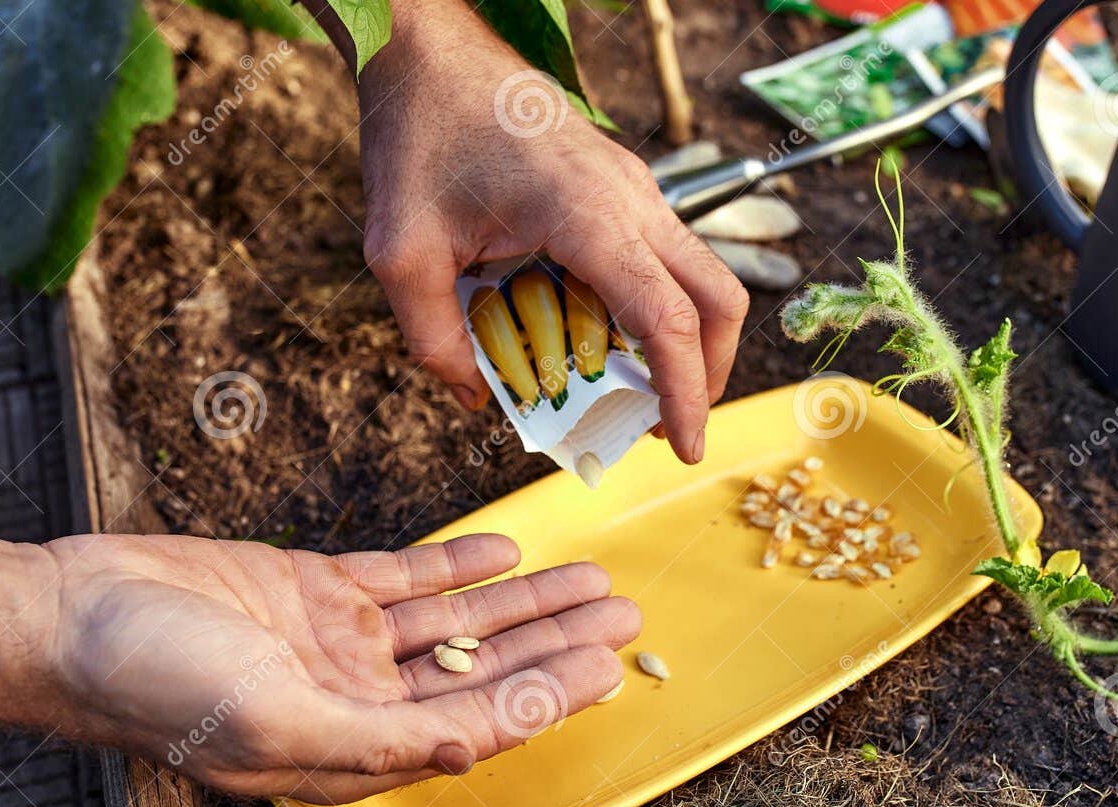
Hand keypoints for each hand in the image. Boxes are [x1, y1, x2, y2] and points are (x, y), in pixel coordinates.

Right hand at [39, 532, 637, 802]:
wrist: (71, 614)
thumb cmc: (157, 682)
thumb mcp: (275, 720)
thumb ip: (378, 739)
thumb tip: (472, 751)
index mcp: (352, 747)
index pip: (477, 725)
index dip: (549, 698)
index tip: (610, 667)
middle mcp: (356, 700)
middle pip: (484, 673)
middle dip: (557, 645)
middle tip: (625, 615)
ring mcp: (337, 644)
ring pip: (456, 625)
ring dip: (523, 602)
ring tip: (588, 578)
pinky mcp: (312, 591)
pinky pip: (403, 579)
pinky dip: (455, 566)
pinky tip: (504, 550)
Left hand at [353, 0, 748, 463]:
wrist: (428, 47)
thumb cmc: (417, 136)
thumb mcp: (400, 252)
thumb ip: (433, 337)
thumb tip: (473, 397)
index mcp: (590, 217)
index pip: (669, 321)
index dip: (686, 395)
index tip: (686, 447)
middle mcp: (631, 199)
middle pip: (716, 299)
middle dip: (707, 374)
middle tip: (667, 425)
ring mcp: (633, 186)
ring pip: (700, 275)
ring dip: (684, 339)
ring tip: (634, 387)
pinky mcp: (621, 182)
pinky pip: (664, 254)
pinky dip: (655, 304)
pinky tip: (602, 332)